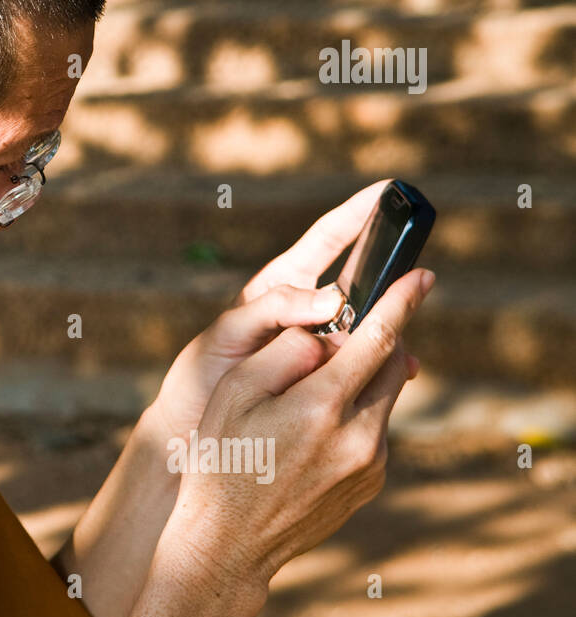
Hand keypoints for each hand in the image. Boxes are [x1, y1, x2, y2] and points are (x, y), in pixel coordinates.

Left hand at [147, 180, 415, 443]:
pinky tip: (401, 370)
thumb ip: (273, 310)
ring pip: (368, 323)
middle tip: (418, 265)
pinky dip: (387, 363)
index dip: (356, 213)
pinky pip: (366, 361)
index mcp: (280, 287)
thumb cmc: (205, 373)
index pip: (327, 239)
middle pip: (359, 280)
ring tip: (405, 326)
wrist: (197, 428)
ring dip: (391, 322)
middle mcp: (307, 311)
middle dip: (390, 269)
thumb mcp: (229, 332)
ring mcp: (322, 343)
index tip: (388, 189)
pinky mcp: (331, 375)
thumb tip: (333, 300)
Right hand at [170, 265, 435, 595]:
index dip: (401, 302)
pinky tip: (306, 437)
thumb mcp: (235, 392)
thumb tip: (328, 334)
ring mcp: (369, 465)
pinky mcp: (370, 484)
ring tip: (304, 400)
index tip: (422, 276)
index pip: (377, 339)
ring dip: (357, 384)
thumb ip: (286, 351)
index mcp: (322, 406)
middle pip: (391, 367)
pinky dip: (350, 417)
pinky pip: (371, 432)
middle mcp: (358, 436)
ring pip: (380, 400)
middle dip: (376, 342)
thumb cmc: (222, 458)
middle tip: (343, 336)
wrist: (229, 542)